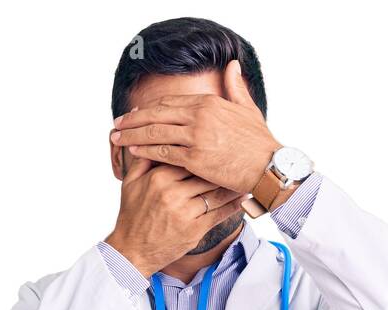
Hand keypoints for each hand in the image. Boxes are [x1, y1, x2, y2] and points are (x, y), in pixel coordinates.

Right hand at [104, 158, 242, 276]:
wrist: (132, 250)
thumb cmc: (132, 215)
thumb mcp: (131, 183)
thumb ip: (143, 159)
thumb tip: (150, 139)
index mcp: (158, 177)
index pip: (189, 159)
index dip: (206, 155)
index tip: (220, 148)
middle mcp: (172, 192)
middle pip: (206, 174)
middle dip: (223, 168)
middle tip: (240, 160)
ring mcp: (185, 211)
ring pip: (216, 193)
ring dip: (233, 186)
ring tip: (246, 177)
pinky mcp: (195, 229)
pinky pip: (220, 213)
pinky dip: (234, 205)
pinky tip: (244, 199)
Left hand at [110, 60, 280, 194]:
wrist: (270, 166)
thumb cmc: (260, 143)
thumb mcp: (247, 109)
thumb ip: (235, 87)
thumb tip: (232, 65)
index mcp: (209, 102)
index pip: (170, 102)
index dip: (149, 107)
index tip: (135, 112)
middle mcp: (199, 116)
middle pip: (156, 114)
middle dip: (133, 119)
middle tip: (116, 123)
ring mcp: (196, 136)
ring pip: (155, 132)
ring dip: (133, 134)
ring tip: (117, 137)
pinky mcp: (195, 158)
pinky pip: (163, 152)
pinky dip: (146, 151)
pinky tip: (133, 152)